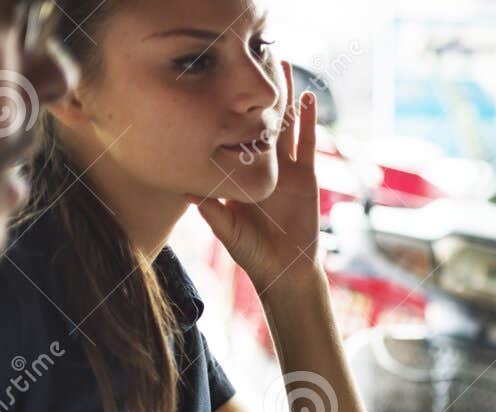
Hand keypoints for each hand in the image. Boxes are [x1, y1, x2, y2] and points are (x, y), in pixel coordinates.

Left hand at [196, 63, 322, 293]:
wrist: (284, 271)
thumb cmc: (252, 253)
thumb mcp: (226, 229)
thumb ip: (211, 210)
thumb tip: (187, 189)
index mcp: (241, 171)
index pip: (233, 132)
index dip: (229, 106)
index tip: (220, 79)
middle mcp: (263, 165)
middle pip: (260, 119)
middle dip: (258, 90)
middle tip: (254, 56)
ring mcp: (286, 169)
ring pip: (285, 124)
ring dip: (284, 95)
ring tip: (282, 63)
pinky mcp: (307, 177)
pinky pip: (308, 144)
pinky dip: (309, 121)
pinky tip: (308, 98)